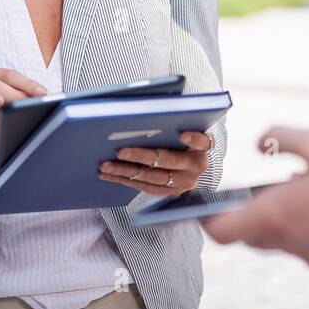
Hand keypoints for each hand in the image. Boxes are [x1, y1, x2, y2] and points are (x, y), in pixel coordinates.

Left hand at [98, 131, 212, 195]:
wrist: (195, 161)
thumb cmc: (186, 139)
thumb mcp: (190, 127)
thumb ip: (178, 121)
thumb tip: (150, 115)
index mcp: (203, 147)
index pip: (202, 141)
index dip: (193, 139)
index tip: (182, 135)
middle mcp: (196, 167)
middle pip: (166, 161)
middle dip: (140, 156)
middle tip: (119, 151)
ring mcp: (183, 183)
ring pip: (152, 178)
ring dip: (126, 172)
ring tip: (105, 166)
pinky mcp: (171, 192)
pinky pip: (145, 188)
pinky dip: (125, 180)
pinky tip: (110, 174)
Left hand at [203, 127, 308, 271]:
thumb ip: (284, 137)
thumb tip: (262, 141)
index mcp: (277, 215)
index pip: (223, 232)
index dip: (206, 220)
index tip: (202, 207)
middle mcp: (291, 243)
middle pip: (252, 235)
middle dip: (249, 212)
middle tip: (262, 187)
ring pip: (284, 239)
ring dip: (284, 217)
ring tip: (305, 187)